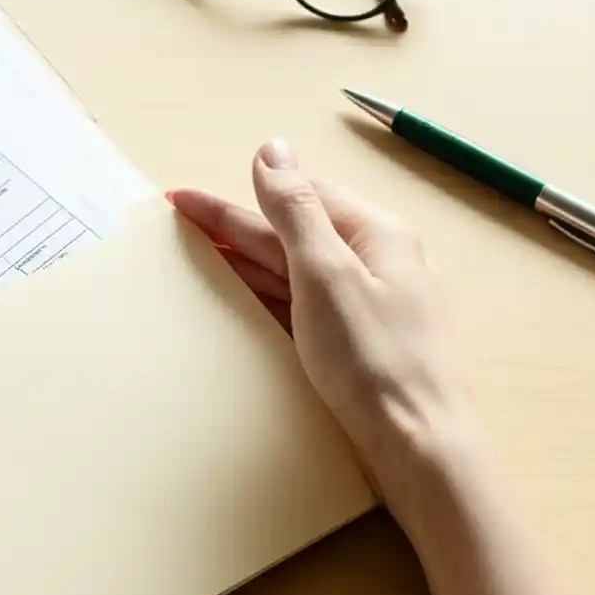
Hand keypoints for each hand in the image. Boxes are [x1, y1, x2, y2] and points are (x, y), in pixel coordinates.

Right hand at [169, 139, 480, 519]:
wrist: (418, 447)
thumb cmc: (376, 362)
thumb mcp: (327, 274)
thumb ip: (295, 211)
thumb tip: (272, 148)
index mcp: (376, 235)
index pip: (299, 195)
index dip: (238, 194)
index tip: (186, 197)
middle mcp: (373, 263)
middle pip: (290, 234)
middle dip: (232, 226)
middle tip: (176, 219)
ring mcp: (363, 304)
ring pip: (291, 271)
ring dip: (243, 260)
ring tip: (193, 255)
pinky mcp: (352, 343)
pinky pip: (297, 305)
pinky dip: (262, 296)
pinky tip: (235, 298)